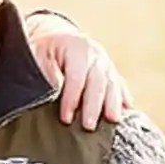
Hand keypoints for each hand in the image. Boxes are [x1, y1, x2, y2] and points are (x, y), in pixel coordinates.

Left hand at [26, 13, 132, 130]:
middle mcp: (95, 54)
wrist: (57, 37)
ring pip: (113, 83)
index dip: (71, 98)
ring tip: (113, 121)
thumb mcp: (36, 55)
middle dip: (94, 106)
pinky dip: (123, 97)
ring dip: (113, 103)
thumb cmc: (44, 50)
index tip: (66, 118)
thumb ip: (42, 73)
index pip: (76, 76)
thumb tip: (43, 95)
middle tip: (89, 126)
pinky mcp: (111, 71)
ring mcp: (105, 62)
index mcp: (75, 48)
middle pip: (98, 82)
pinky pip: (119, 84)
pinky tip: (128, 110)